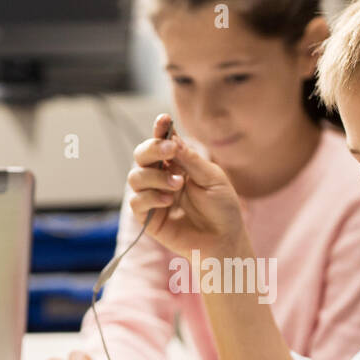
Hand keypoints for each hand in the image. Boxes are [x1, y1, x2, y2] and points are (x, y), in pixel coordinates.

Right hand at [129, 113, 246, 258]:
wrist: (224, 240)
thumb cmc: (222, 209)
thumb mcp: (212, 179)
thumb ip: (191, 160)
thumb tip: (172, 139)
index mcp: (179, 164)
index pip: (163, 142)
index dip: (160, 130)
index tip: (164, 120)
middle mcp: (162, 177)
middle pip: (142, 155)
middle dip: (152, 149)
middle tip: (169, 151)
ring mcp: (154, 197)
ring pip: (135, 177)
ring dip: (155, 176)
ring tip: (178, 184)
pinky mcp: (149, 218)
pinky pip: (136, 202)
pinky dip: (150, 197)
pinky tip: (168, 200)